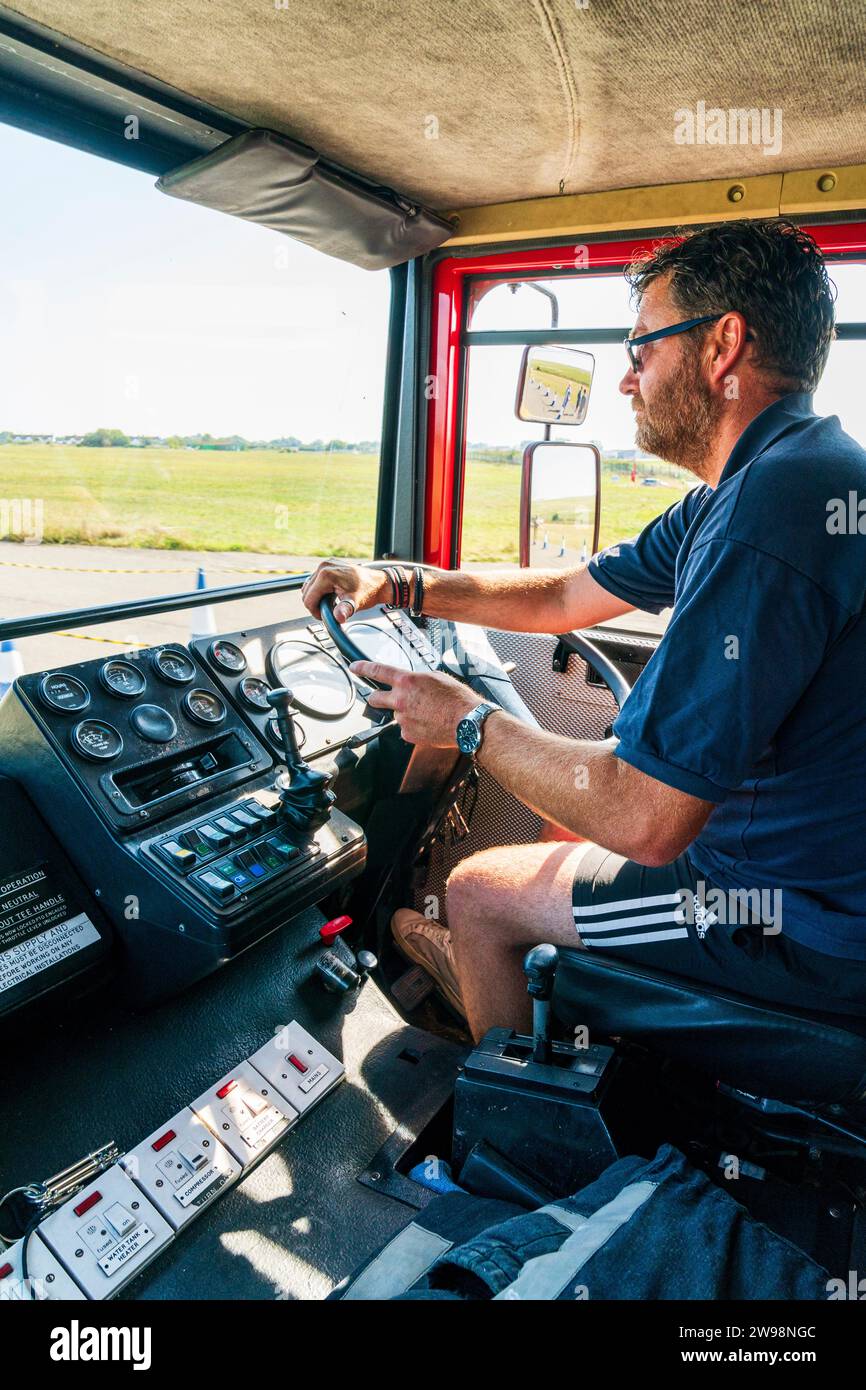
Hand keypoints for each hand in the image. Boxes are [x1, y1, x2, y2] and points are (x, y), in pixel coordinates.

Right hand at [301, 560, 388, 624]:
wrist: (378, 583)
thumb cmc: (368, 591)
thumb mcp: (354, 603)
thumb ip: (344, 610)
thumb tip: (339, 617)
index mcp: (326, 574)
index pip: (308, 599)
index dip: (315, 612)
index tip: (325, 616)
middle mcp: (324, 566)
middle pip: (306, 593)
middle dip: (316, 605)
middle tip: (329, 611)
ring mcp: (326, 564)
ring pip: (309, 587)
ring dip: (317, 597)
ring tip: (331, 603)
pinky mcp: (328, 565)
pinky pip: (316, 581)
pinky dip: (320, 590)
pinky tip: (331, 595)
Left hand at [349, 661, 478, 746]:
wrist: (467, 721)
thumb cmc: (456, 698)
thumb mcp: (436, 677)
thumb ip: (417, 679)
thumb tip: (410, 683)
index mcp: (407, 681)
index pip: (377, 671)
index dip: (362, 668)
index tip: (354, 668)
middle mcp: (400, 700)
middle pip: (375, 698)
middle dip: (376, 697)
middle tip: (382, 698)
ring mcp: (402, 719)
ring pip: (396, 714)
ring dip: (405, 713)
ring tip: (426, 713)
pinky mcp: (408, 734)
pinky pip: (406, 729)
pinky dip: (414, 726)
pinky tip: (428, 723)